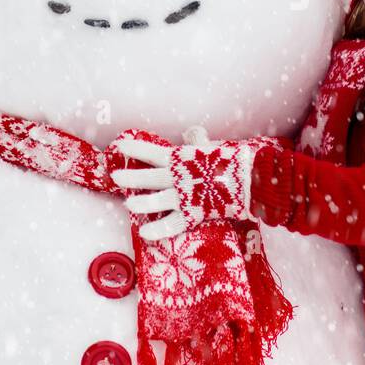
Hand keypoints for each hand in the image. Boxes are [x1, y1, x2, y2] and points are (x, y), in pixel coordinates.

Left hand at [109, 126, 268, 241]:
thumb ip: (198, 140)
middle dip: (131, 177)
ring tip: (128, 204)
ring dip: (141, 202)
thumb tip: (192, 132)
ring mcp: (183, 197)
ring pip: (156, 201)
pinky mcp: (192, 215)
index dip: (135, 149)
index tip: (120, 146)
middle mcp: (177, 177)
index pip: (152, 152)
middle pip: (149, 177)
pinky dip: (157, 229)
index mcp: (180, 159)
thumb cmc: (230, 161)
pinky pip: (171, 224)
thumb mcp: (211, 147)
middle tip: (115, 177)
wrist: (249, 181)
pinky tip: (144, 232)